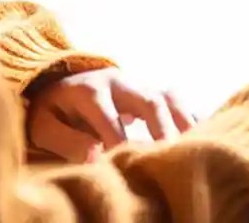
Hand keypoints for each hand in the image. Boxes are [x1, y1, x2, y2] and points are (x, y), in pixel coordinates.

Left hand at [27, 68, 195, 162]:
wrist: (60, 82)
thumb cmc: (52, 112)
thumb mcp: (44, 125)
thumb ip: (67, 140)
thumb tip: (96, 156)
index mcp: (89, 90)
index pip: (110, 119)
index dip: (118, 144)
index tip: (124, 167)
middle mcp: (120, 81)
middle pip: (149, 101)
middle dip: (162, 129)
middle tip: (171, 154)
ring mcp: (139, 83)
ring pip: (168, 98)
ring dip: (183, 122)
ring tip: (195, 145)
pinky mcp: (151, 90)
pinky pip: (177, 101)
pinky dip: (191, 117)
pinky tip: (204, 134)